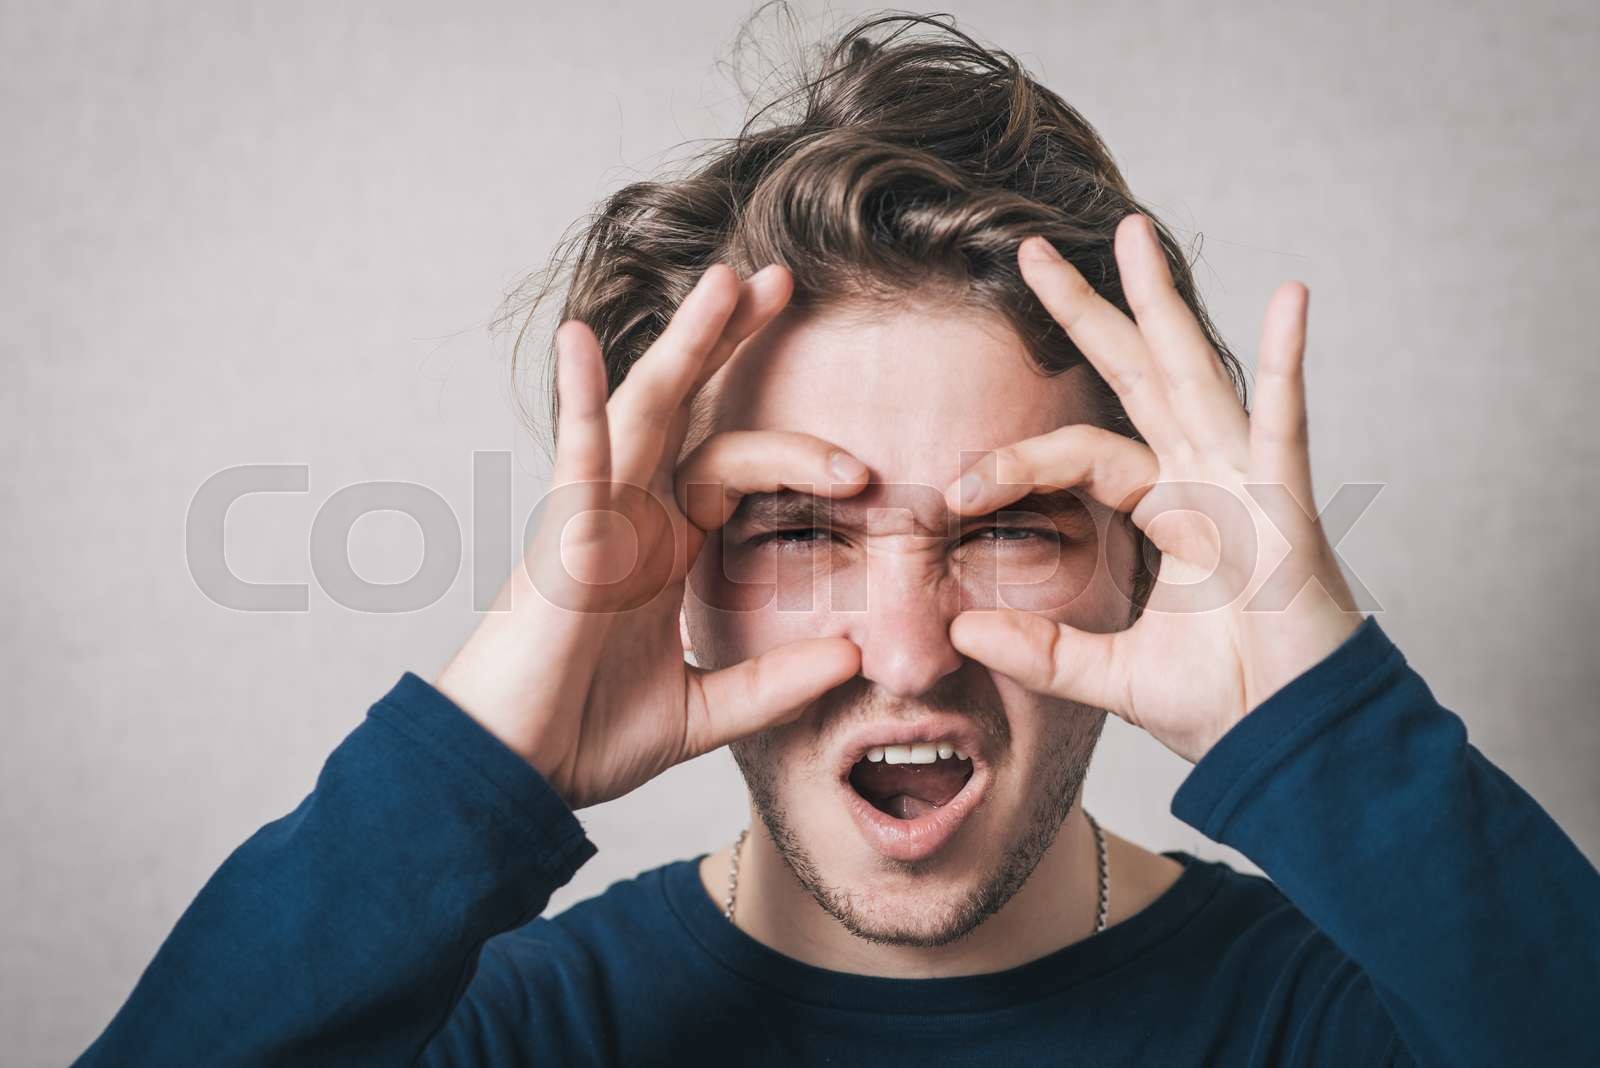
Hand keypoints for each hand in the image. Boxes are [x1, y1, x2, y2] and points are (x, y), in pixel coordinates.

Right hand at [434, 263, 865, 807]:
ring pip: (643, 412)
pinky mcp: (557, 543)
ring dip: (683, 344)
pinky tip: (580, 342)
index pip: (733, 466)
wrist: (514, 776)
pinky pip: (570, 461)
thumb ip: (772, 681)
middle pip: (688, 408)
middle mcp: (631, 518)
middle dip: (730, 342)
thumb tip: (851, 653)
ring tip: (727, 280)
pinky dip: (576, 400)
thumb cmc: (584, 736)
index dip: (799, 454)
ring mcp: (592, 521)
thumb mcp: (704, 712)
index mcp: (664, 547)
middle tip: (781, 280)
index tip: (863, 474)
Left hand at [944, 214, 1362, 763]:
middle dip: (1086, 312)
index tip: (957, 490)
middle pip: (1134, 377)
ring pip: (1194, 376)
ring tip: (1133, 233)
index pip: (1083, 453)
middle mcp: (1205, 481)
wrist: (1296, 749)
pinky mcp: (1287, 511)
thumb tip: (961, 631)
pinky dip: (1287, 364)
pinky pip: (1284, 427)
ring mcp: (1247, 486)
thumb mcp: (1111, 677)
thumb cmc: (1227, 706)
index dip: (1019, 461)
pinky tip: (1290, 296)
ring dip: (1162, 304)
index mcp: (1170, 510)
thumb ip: (1041, 650)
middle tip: (1030, 249)